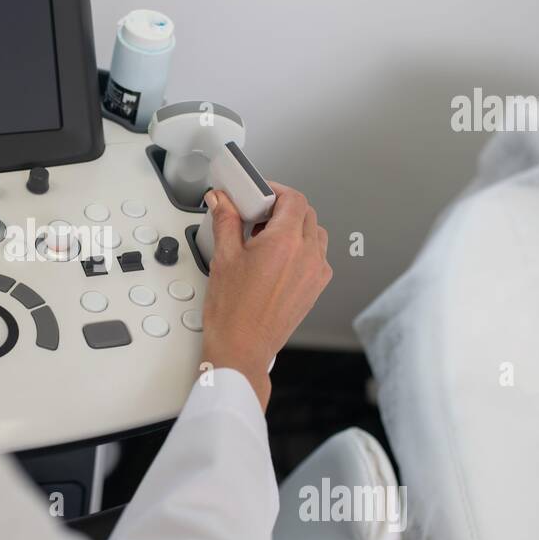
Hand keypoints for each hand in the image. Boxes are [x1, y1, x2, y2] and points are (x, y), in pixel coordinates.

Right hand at [199, 182, 331, 409]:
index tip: (259, 194)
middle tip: (256, 214)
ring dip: (293, 228)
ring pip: (314, 234)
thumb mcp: (224, 257)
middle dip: (282, 208)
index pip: (294, 199)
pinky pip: (316, 257)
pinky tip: (275, 259)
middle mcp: (308, 256)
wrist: (242, 348)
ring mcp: (315, 274)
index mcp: (286, 243)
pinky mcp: (315, 289)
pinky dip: (300, 249)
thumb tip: (222, 201)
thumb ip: (225, 220)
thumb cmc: (233, 313)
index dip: (275, 190)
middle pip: (305, 214)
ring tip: (264, 238)